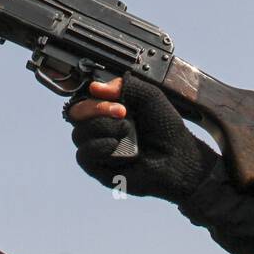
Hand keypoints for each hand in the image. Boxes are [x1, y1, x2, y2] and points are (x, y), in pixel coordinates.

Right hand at [66, 73, 218, 202]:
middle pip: (76, 114)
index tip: (118, 100)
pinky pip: (84, 155)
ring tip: (127, 132)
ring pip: (79, 134)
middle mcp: (100, 127)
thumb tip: (94, 87)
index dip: (95, 98)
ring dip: (104, 129)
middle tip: (123, 112)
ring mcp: (98, 148)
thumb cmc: (165, 128)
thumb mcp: (149, 96)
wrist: (177, 156)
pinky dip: (101, 148)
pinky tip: (118, 147)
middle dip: (98, 109)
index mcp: (109, 109)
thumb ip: (124, 85)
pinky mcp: (98, 169)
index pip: (84, 99)